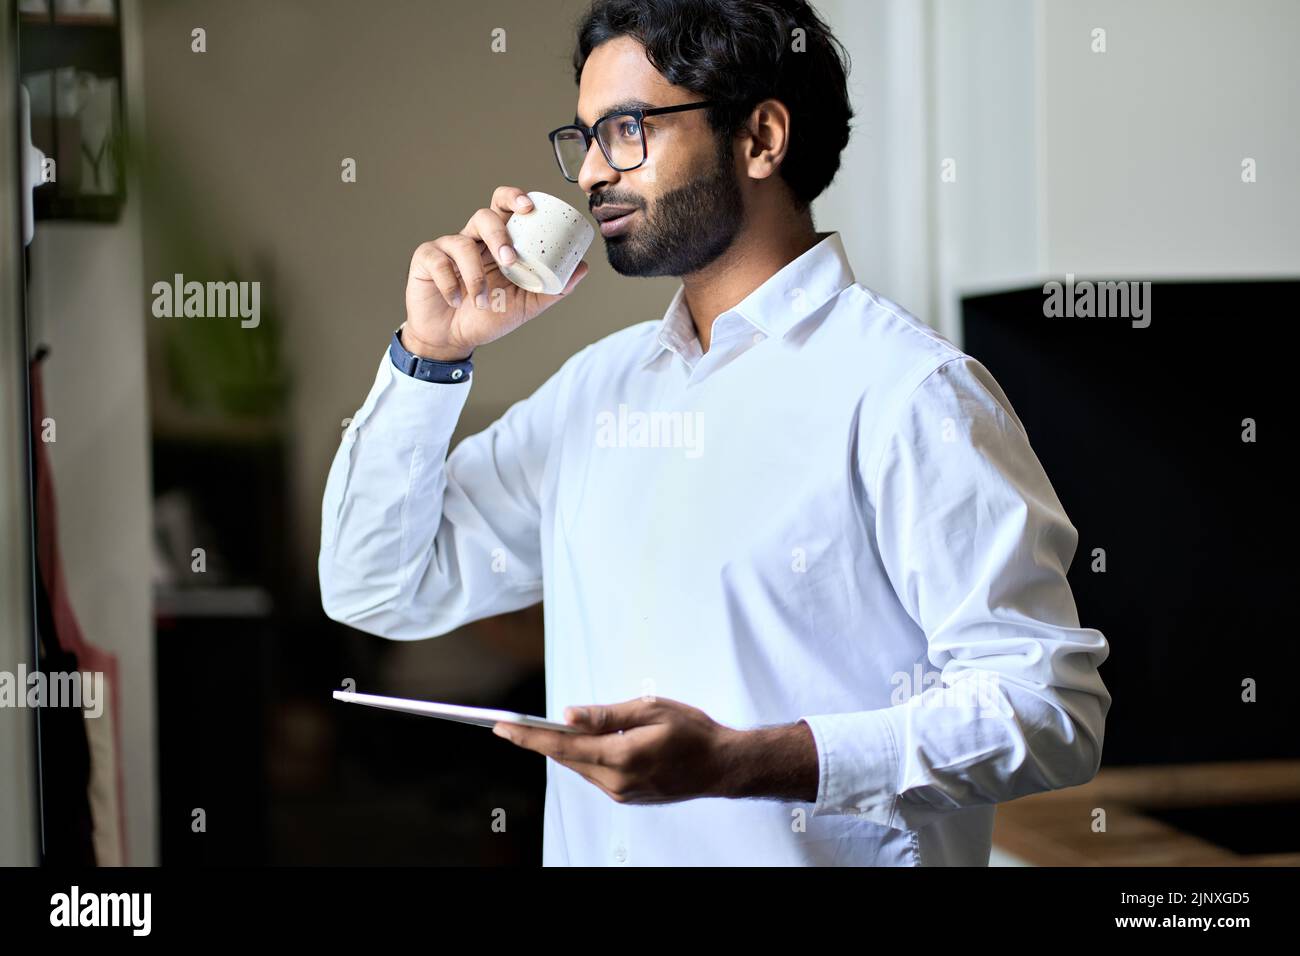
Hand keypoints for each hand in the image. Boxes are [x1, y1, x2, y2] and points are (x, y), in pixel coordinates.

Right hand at [403, 185, 589, 360]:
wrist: (452, 339)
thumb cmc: (486, 317)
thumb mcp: (524, 305)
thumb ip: (553, 290)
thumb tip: (583, 268)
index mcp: (497, 242)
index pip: (505, 208)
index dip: (515, 198)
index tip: (530, 207)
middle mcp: (473, 239)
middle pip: (484, 215)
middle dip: (498, 233)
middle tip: (510, 258)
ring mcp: (447, 248)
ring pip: (461, 242)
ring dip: (475, 273)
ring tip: (481, 298)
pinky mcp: (426, 259)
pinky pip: (438, 261)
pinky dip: (450, 284)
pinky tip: (456, 300)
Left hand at [492, 697, 739, 804]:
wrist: (721, 766)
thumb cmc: (692, 733)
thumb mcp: (650, 710)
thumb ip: (607, 715)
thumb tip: (569, 715)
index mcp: (620, 757)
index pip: (562, 745)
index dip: (529, 736)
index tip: (503, 728)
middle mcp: (616, 781)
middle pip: (566, 758)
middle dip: (537, 741)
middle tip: (510, 726)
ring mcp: (620, 792)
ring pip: (578, 767)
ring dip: (561, 748)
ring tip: (539, 730)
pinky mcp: (626, 796)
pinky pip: (594, 774)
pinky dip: (582, 757)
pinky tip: (579, 743)